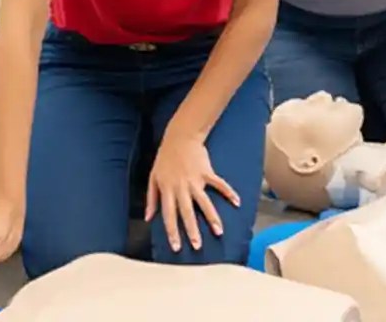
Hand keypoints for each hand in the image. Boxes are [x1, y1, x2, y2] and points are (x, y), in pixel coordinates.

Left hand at [145, 131, 239, 252]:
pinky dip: (229, 193)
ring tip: (219, 232)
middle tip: (197, 246)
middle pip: (187, 212)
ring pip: (204, 202)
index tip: (176, 247)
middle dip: (192, 230)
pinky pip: (219, 184)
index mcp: (167, 190)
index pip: (169, 215)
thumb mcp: (153, 177)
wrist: (180, 137)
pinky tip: (237, 202)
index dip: (172, 231)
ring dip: (212, 218)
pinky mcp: (207, 173)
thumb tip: (148, 217)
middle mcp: (181, 187)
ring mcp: (195, 180)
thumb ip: (151, 198)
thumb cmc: (165, 158)